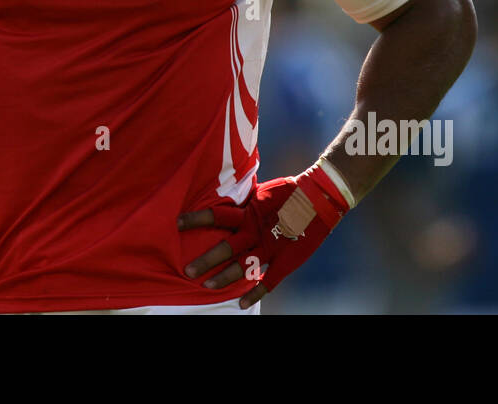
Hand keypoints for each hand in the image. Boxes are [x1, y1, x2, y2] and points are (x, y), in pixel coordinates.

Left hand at [178, 166, 348, 308]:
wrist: (320, 198)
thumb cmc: (289, 192)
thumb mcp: (262, 193)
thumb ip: (244, 201)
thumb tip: (224, 195)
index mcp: (249, 213)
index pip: (217, 215)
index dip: (197, 219)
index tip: (177, 223)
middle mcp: (255, 231)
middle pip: (225, 247)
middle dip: (206, 259)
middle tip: (187, 270)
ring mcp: (269, 247)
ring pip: (242, 266)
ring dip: (224, 277)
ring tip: (206, 287)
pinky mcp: (285, 260)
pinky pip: (268, 281)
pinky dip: (254, 293)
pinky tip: (240, 305)